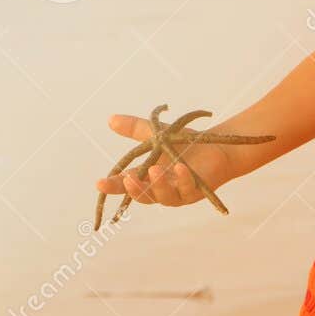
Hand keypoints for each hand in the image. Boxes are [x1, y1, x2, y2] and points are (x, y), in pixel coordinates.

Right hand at [94, 113, 231, 208]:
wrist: (215, 146)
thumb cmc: (184, 143)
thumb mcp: (156, 134)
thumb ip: (134, 129)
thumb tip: (111, 119)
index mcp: (147, 176)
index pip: (126, 183)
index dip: (113, 186)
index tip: (99, 183)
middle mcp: (159, 188)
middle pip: (143, 195)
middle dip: (134, 189)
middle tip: (127, 180)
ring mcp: (177, 193)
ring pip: (164, 196)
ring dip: (159, 184)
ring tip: (154, 170)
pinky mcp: (195, 191)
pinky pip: (188, 189)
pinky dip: (183, 179)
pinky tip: (181, 168)